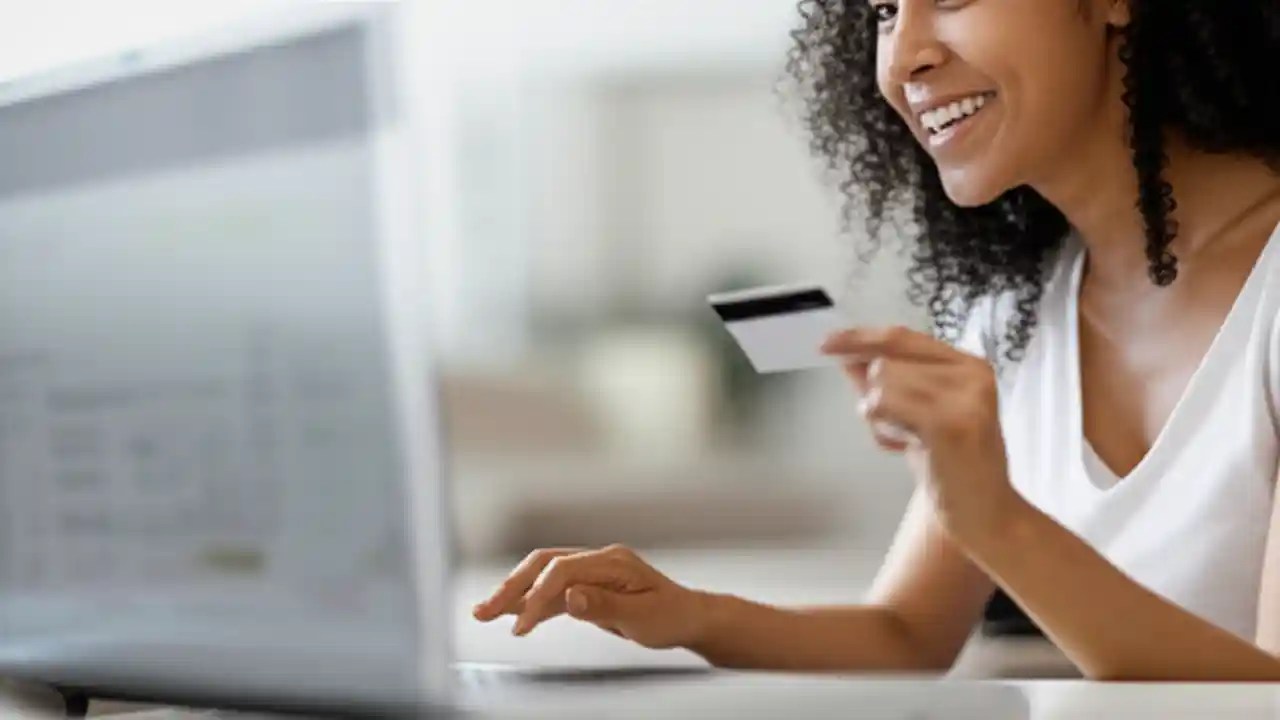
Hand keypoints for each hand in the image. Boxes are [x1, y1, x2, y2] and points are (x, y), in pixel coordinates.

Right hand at [472, 544, 707, 648]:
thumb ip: (604, 605)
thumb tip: (569, 596)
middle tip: (483, 611)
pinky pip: (553, 590)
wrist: (689, 617)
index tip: (521, 625)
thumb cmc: (671, 616)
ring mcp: (592, 571)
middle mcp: (598, 560)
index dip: (537, 595)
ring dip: (514, 593)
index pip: (562, 569)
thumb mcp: (642, 616)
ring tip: (483, 612)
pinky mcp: (589, 586)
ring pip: (543, 576)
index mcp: (612, 562)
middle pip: (544, 564)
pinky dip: (531, 602)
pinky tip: (511, 613)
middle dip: (512, 586)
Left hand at [821, 326, 1026, 542]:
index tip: (825, 343)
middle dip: (874, 396)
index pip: (902, 337)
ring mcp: (964, 397)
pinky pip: (884, 404)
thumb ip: (885, 381)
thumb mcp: (916, 412)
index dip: (859, 338)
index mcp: (968, 364)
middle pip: (885, 361)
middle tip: (898, 429)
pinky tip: (905, 446)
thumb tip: (847, 354)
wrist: (983, 513)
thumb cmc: (949, 464)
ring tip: (907, 439)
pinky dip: (883, 427)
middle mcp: (971, 373)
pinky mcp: (949, 423)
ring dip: (878, 416)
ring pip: (881, 382)